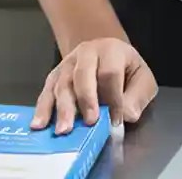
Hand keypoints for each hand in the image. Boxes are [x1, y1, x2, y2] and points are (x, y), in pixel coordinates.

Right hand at [31, 37, 158, 134]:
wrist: (106, 55)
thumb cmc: (126, 70)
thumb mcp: (142, 79)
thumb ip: (137, 97)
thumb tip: (126, 115)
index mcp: (111, 50)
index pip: (109, 73)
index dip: (113, 98)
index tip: (115, 121)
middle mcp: (86, 52)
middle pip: (82, 75)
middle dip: (85, 100)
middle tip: (88, 123)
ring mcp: (67, 63)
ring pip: (62, 84)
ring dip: (62, 109)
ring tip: (62, 130)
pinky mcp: (54, 76)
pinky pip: (47, 91)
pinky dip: (42, 109)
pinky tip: (39, 124)